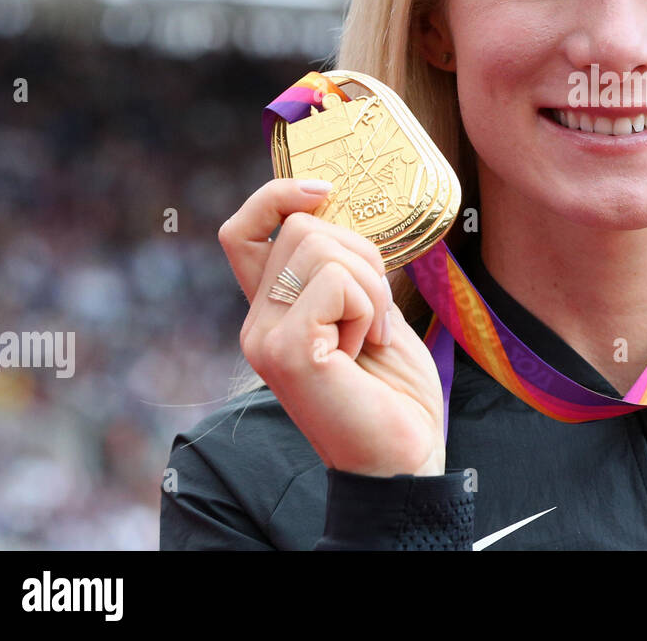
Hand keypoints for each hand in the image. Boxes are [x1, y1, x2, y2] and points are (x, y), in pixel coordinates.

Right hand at [219, 177, 444, 476]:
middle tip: (376, 313)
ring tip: (371, 336)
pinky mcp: (287, 351)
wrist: (403, 454)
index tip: (325, 192)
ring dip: (371, 286)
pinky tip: (366, 350)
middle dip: (363, 256)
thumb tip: (338, 207)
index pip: (244, 230)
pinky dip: (370, 309)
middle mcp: (257, 322)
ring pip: (322, 248)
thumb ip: (343, 269)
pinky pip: (338, 283)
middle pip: (302, 228)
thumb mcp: (368, 309)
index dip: (277, 195)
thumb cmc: (392, 387)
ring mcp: (266, 337)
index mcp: (273, 309)